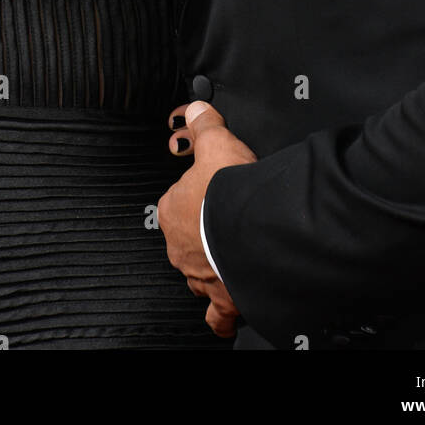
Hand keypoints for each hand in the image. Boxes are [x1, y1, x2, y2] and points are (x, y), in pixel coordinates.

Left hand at [157, 99, 256, 337]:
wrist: (254, 231)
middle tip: (226, 221)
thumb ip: (205, 125)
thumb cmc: (231, 191)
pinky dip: (221, 314)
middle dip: (203, 232)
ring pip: (198, 273)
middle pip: (186, 238)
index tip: (212, 190)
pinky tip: (228, 310)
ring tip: (229, 256)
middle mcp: (178, 247)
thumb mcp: (216, 143)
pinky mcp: (221, 298)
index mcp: (171, 210)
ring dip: (211, 266)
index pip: (176, 201)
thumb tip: (195, 109)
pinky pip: (216, 315)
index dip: (195, 194)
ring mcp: (198, 275)